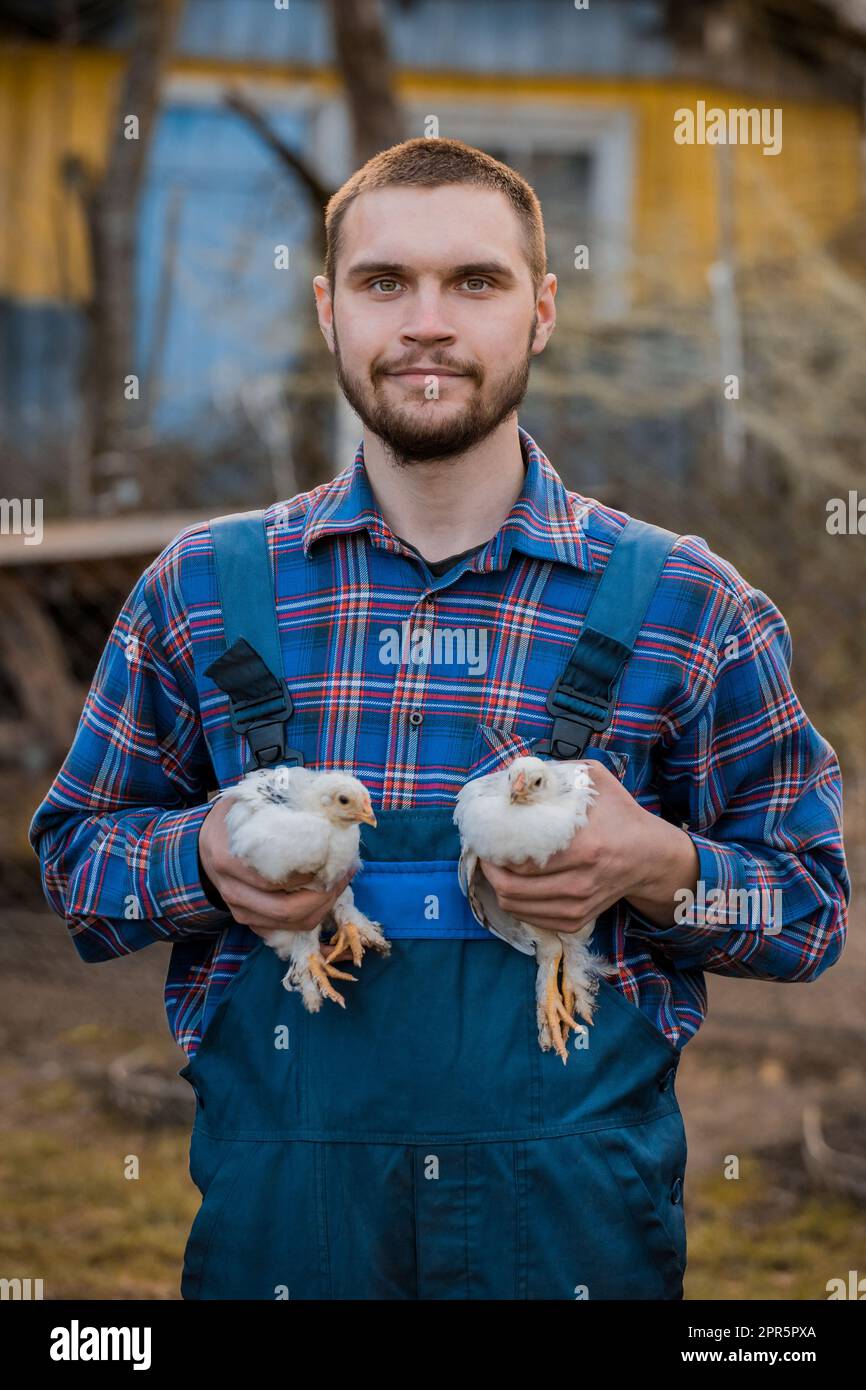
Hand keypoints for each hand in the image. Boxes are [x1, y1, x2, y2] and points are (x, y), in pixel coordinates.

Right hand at [198, 795, 354, 939]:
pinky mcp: (249, 921)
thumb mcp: (247, 800)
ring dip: (322, 907)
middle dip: (323, 896)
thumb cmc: (232, 820)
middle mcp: (232, 891)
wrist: (204, 846)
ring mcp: (239, 910)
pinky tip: (324, 896)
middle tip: (343, 874)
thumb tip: (321, 796)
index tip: (334, 855)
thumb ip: (276, 797)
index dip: (310, 873)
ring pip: (290, 924)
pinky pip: (286, 929)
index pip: (274, 878)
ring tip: (338, 883)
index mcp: (228, 859)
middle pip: (286, 909)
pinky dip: (311, 915)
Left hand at [479, 761, 699, 932]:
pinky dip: (514, 902)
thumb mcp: (596, 780)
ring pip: (516, 906)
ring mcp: (579, 905)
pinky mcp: (577, 920)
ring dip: (497, 887)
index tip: (485, 835)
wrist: (651, 857)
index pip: (522, 859)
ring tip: (495, 867)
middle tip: (485, 853)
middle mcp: (581, 882)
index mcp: (584, 847)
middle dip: (489, 870)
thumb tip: (516, 773)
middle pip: (512, 887)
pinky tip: (514, 884)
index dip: (494, 849)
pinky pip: (531, 918)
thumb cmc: (621, 814)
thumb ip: (557, 772)